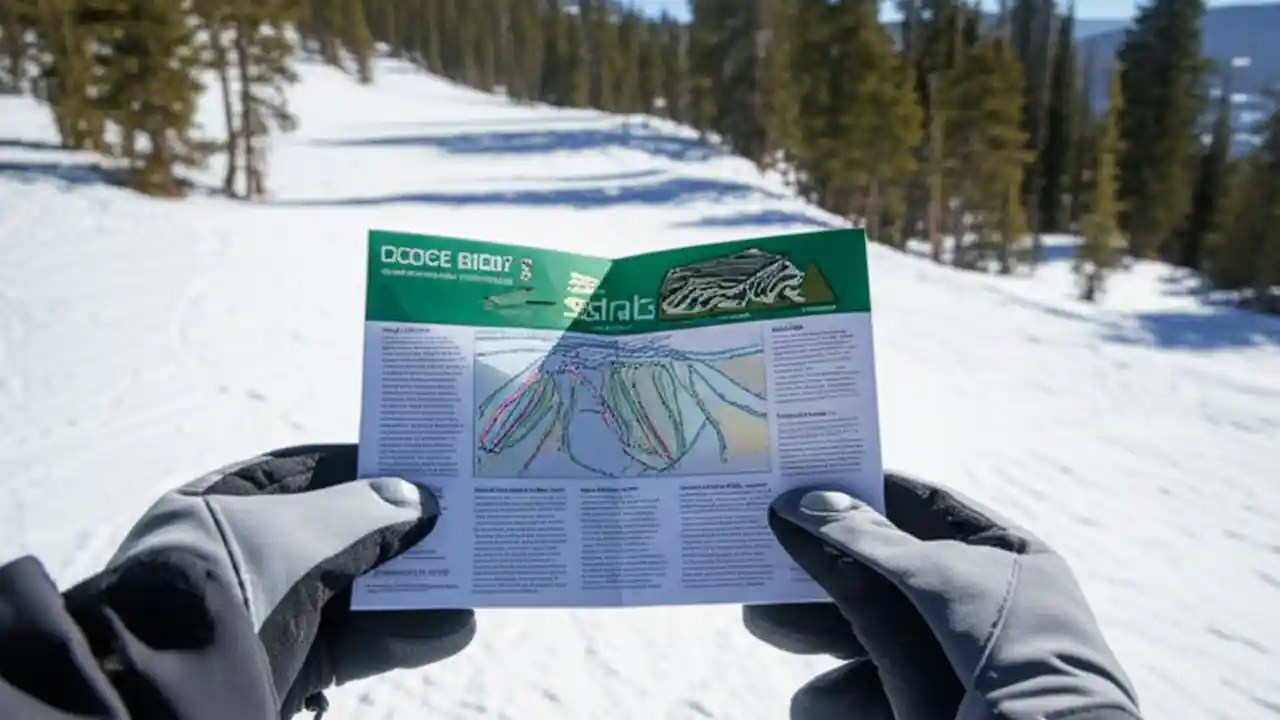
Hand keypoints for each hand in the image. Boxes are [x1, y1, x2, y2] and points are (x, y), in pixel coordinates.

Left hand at [105, 445, 474, 716]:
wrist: (157, 696)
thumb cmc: (224, 591)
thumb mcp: (298, 539)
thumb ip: (363, 514)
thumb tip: (417, 499)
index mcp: (225, 505)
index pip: (311, 473)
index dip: (371, 467)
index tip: (428, 466)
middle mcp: (243, 556)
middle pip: (343, 535)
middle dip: (405, 536)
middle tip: (465, 526)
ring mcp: (264, 614)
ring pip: (357, 594)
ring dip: (418, 591)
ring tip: (474, 586)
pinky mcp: (286, 667)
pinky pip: (356, 645)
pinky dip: (403, 637)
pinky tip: (451, 630)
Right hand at [744, 474, 1140, 719]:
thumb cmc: (1012, 657)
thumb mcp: (936, 582)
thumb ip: (865, 541)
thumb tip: (800, 500)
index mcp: (1007, 561)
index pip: (926, 508)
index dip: (866, 491)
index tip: (808, 479)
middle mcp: (982, 609)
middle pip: (882, 572)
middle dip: (821, 567)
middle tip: (767, 550)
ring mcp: (956, 667)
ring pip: (865, 634)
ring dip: (810, 626)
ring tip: (760, 618)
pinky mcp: (929, 710)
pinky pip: (865, 691)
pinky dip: (834, 696)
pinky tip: (812, 704)